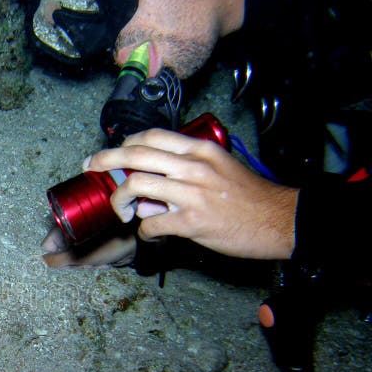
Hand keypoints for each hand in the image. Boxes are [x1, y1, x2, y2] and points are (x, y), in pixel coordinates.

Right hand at [41, 226, 136, 268]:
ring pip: (73, 258)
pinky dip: (91, 262)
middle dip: (73, 261)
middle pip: (60, 253)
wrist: (137, 246)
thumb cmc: (109, 245)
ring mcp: (82, 236)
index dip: (57, 256)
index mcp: (65, 225)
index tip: (72, 259)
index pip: (48, 245)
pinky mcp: (92, 243)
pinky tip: (102, 261)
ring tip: (98, 259)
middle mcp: (72, 229)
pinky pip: (84, 258)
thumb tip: (41, 261)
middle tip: (89, 259)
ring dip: (84, 263)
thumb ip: (58, 259)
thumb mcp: (81, 255)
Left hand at [88, 128, 298, 259]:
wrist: (281, 219)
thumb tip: (151, 191)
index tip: (108, 154)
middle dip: (104, 160)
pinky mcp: (192, 221)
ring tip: (122, 212)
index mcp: (199, 150)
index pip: (151, 136)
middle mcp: (192, 166)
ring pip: (135, 186)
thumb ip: (185, 171)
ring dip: (119, 200)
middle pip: (134, 154)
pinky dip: (144, 231)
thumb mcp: (220, 169)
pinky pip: (151, 224)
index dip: (123, 144)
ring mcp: (191, 193)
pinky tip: (151, 235)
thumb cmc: (250, 197)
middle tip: (91, 169)